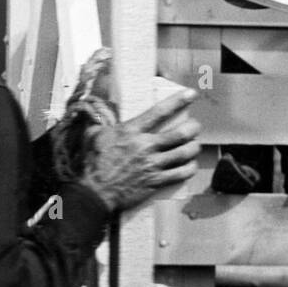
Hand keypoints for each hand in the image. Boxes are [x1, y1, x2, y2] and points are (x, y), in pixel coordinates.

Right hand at [80, 90, 201, 212]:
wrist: (94, 193)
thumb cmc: (92, 163)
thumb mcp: (93, 135)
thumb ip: (102, 122)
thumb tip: (101, 110)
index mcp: (131, 132)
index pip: (159, 111)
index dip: (178, 101)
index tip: (192, 94)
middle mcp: (145, 146)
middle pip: (180, 133)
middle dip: (193, 127)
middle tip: (195, 126)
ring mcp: (152, 165)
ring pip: (184, 153)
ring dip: (194, 147)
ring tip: (194, 145)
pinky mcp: (156, 181)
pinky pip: (181, 173)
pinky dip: (190, 168)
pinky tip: (190, 165)